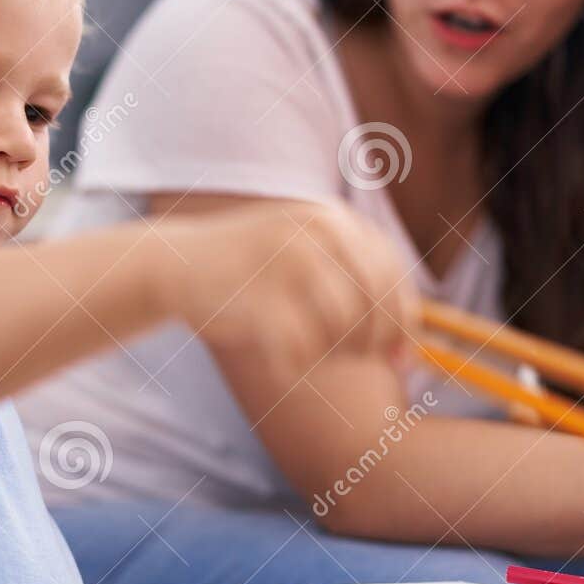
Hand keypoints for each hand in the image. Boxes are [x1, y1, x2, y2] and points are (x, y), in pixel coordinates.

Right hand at [160, 202, 418, 380]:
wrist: (175, 263)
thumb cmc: (250, 271)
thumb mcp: (308, 256)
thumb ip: (359, 291)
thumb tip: (408, 356)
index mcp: (334, 219)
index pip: (395, 279)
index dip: (404, 325)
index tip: (399, 359)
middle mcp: (318, 233)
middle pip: (376, 308)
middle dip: (370, 345)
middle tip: (346, 358)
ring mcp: (288, 262)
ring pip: (343, 331)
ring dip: (329, 354)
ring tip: (304, 349)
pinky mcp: (259, 297)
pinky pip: (301, 350)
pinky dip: (294, 364)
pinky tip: (276, 358)